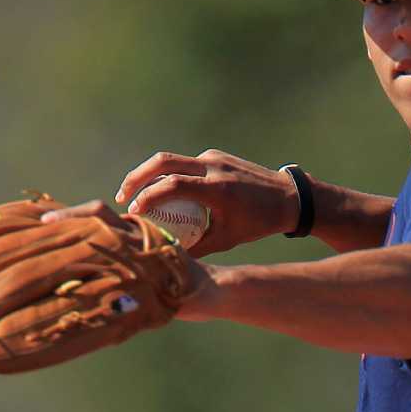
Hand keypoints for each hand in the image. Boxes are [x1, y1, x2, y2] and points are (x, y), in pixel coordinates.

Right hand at [114, 150, 299, 253]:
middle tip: (122, 197)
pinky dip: (169, 176)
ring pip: (172, 160)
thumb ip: (198, 246)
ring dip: (150, 175)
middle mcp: (213, 166)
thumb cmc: (258, 223)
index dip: (148, 197)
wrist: (288, 197)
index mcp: (218, 189)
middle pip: (163, 162)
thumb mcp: (228, 240)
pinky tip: (161, 192)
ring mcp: (214, 158)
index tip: (133, 212)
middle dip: (137, 177)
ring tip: (135, 194)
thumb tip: (169, 255)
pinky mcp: (215, 156)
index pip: (173, 186)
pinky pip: (185, 164)